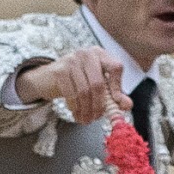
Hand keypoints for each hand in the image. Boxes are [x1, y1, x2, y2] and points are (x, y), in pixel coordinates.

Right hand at [14, 47, 128, 124]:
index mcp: (99, 54)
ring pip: (85, 91)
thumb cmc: (75, 80)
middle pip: (99, 83)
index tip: (117, 103)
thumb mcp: (96, 84)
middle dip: (99, 105)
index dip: (117, 87)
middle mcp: (86, 54)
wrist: (46, 78)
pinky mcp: (60, 71)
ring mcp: (71, 60)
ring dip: (87, 110)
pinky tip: (77, 115)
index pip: (115, 67)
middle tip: (97, 118)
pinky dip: (76, 108)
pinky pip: (72, 95)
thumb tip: (127, 105)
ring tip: (87, 119)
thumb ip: (113, 93)